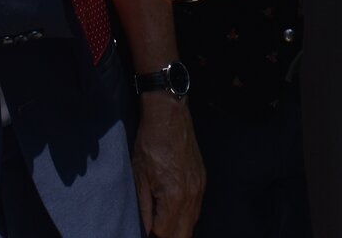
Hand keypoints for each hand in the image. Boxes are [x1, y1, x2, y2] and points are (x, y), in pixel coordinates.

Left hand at [131, 94, 204, 237]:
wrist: (169, 116)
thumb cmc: (150, 143)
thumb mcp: (139, 176)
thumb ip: (144, 207)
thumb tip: (146, 229)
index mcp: (173, 196)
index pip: (165, 233)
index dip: (153, 235)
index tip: (146, 233)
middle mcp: (191, 196)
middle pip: (183, 233)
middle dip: (168, 236)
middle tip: (154, 231)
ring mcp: (199, 188)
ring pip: (192, 223)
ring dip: (178, 229)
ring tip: (162, 225)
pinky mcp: (202, 180)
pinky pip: (196, 208)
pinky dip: (186, 216)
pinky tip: (174, 213)